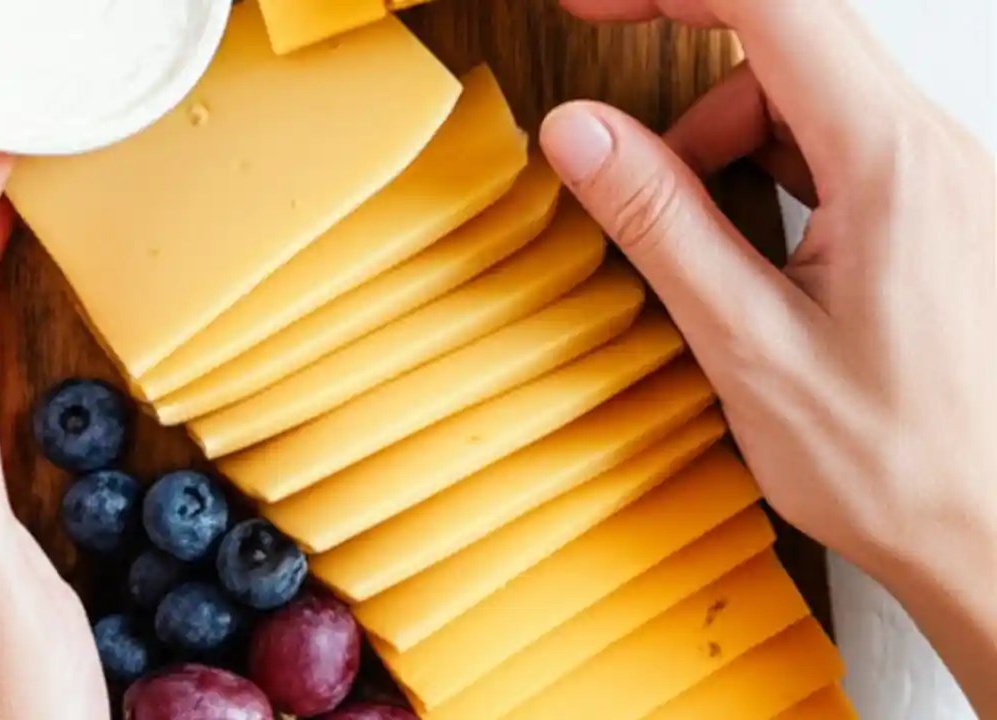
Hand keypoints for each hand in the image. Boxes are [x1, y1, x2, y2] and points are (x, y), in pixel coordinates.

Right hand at [540, 0, 994, 712]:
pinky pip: (833, 144)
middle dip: (684, 57)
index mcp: (891, 164)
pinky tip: (742, 239)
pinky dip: (766, 168)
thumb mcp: (750, 345)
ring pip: (806, 95)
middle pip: (789, 38)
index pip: (774, 5)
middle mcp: (929, 150)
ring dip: (722, 135)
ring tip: (687, 230)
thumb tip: (577, 131)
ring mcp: (936, 178)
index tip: (589, 3)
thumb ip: (659, 222)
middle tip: (604, 85)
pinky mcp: (929, 209)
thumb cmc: (900, 466)